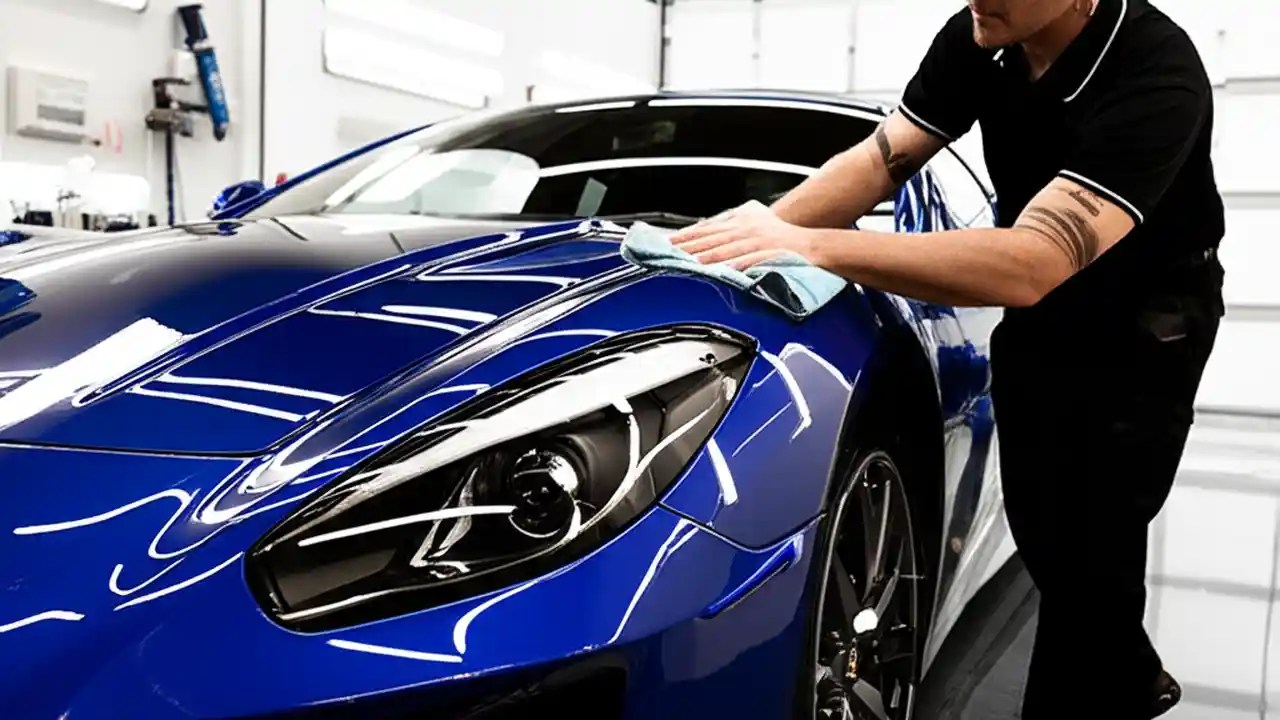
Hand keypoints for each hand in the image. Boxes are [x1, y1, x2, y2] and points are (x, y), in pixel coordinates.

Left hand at [671, 201, 816, 270]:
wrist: (812, 245)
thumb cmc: (782, 237)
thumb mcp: (756, 223)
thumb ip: (732, 225)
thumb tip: (706, 231)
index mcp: (742, 222)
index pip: (709, 228)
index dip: (688, 235)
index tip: (669, 241)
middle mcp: (748, 229)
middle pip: (714, 237)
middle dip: (692, 244)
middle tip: (671, 252)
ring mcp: (759, 241)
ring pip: (730, 248)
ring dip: (710, 255)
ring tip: (693, 262)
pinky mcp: (771, 254)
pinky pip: (752, 260)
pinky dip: (738, 264)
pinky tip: (726, 270)